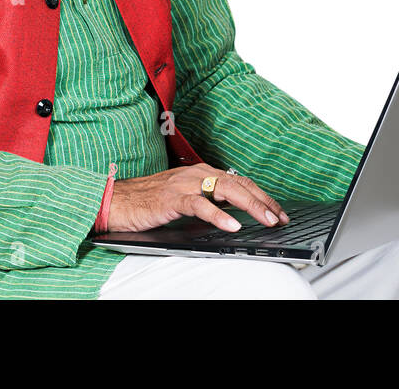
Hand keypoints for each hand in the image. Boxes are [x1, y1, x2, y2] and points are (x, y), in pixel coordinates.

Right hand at [106, 164, 290, 233]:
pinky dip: (218, 215)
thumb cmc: (149, 200)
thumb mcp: (185, 197)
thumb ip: (208, 199)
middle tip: (280, 217)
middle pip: (238, 183)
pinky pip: (199, 205)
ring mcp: (185, 184)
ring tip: (266, 219)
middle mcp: (197, 174)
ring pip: (225, 189)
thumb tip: (233, 211)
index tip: (278, 210)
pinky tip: (232, 225)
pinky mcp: (172, 198)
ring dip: (250, 205)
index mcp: (201, 173)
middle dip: (263, 200)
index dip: (262, 195)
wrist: (117, 199)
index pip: (240, 181)